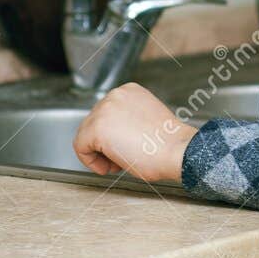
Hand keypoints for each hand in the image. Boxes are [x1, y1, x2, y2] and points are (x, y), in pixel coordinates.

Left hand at [72, 83, 195, 183]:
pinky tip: (109, 166)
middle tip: (121, 158)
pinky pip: (81, 147)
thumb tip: (113, 133)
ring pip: (85, 135)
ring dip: (99, 152)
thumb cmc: (168, 143)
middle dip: (104, 144)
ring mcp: (104, 110)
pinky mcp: (96, 128)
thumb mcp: (147, 120)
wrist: (177, 151)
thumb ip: (127, 119)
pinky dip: (91, 161)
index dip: (112, 135)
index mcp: (129, 91)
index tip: (124, 146)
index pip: (106, 114)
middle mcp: (114, 95)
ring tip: (119, 162)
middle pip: (93, 123)